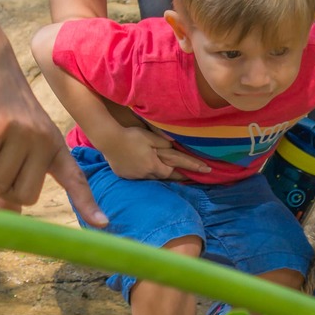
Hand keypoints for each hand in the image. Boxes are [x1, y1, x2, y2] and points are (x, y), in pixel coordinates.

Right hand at [0, 37, 109, 227]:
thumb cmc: (4, 106)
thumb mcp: (19, 140)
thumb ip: (17, 177)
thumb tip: (11, 216)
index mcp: (54, 146)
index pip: (75, 179)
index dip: (87, 203)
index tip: (103, 224)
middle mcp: (44, 141)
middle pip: (22, 195)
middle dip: (2, 184)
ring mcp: (23, 132)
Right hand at [95, 119, 211, 181]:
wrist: (108, 139)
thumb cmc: (130, 136)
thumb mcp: (149, 136)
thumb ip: (163, 142)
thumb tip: (174, 146)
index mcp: (155, 164)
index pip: (176, 169)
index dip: (191, 169)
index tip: (206, 170)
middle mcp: (147, 173)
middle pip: (166, 176)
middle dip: (178, 176)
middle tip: (191, 177)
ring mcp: (135, 176)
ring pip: (152, 178)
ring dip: (161, 176)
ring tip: (169, 173)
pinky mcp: (126, 176)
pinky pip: (140, 177)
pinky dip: (146, 174)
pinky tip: (145, 170)